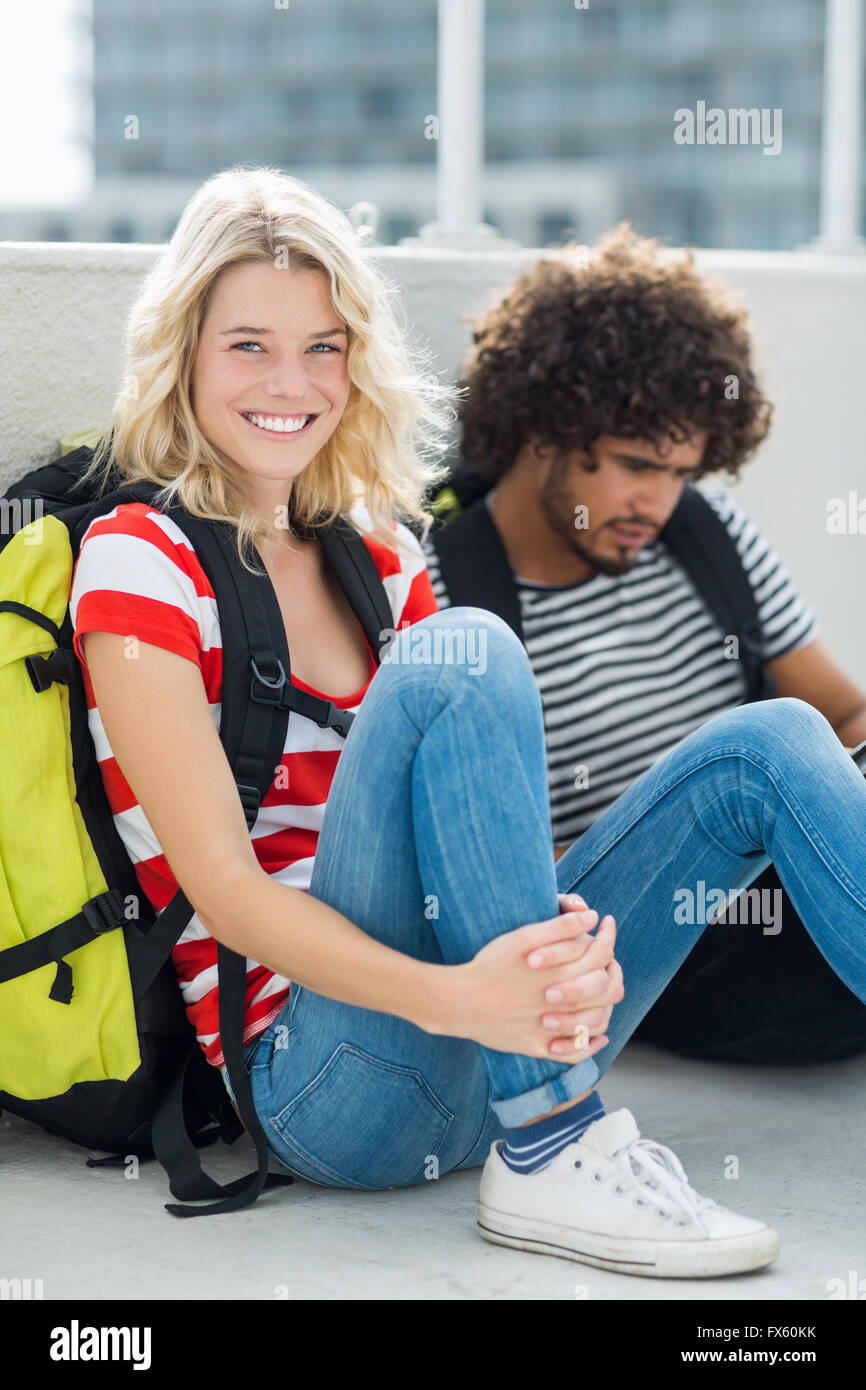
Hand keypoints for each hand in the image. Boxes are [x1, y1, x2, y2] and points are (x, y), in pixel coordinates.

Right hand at [440, 900, 622, 1060]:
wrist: (460, 1001)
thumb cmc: (491, 965)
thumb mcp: (523, 938)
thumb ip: (561, 927)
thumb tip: (593, 917)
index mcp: (564, 973)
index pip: (603, 955)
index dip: (608, 937)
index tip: (606, 925)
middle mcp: (566, 1003)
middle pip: (609, 990)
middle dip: (613, 970)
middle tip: (607, 959)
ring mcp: (555, 1029)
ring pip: (599, 1021)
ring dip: (606, 1005)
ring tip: (602, 991)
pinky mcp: (541, 1047)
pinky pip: (577, 1053)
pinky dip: (592, 1044)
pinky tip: (596, 1036)